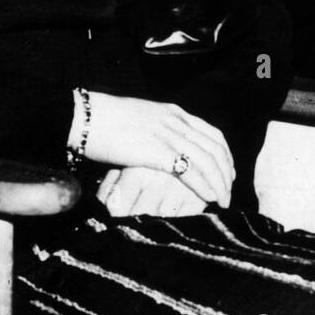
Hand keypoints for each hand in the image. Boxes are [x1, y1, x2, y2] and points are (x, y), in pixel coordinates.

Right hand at [73, 92, 234, 207]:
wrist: (85, 118)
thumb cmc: (103, 121)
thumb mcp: (139, 120)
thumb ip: (156, 130)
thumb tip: (159, 147)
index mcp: (173, 113)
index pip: (211, 133)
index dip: (224, 154)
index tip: (228, 171)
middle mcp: (176, 122)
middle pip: (215, 148)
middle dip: (226, 172)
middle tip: (229, 190)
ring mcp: (169, 136)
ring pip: (208, 161)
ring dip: (220, 183)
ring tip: (223, 200)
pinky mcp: (158, 151)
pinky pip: (191, 171)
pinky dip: (205, 186)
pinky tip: (210, 198)